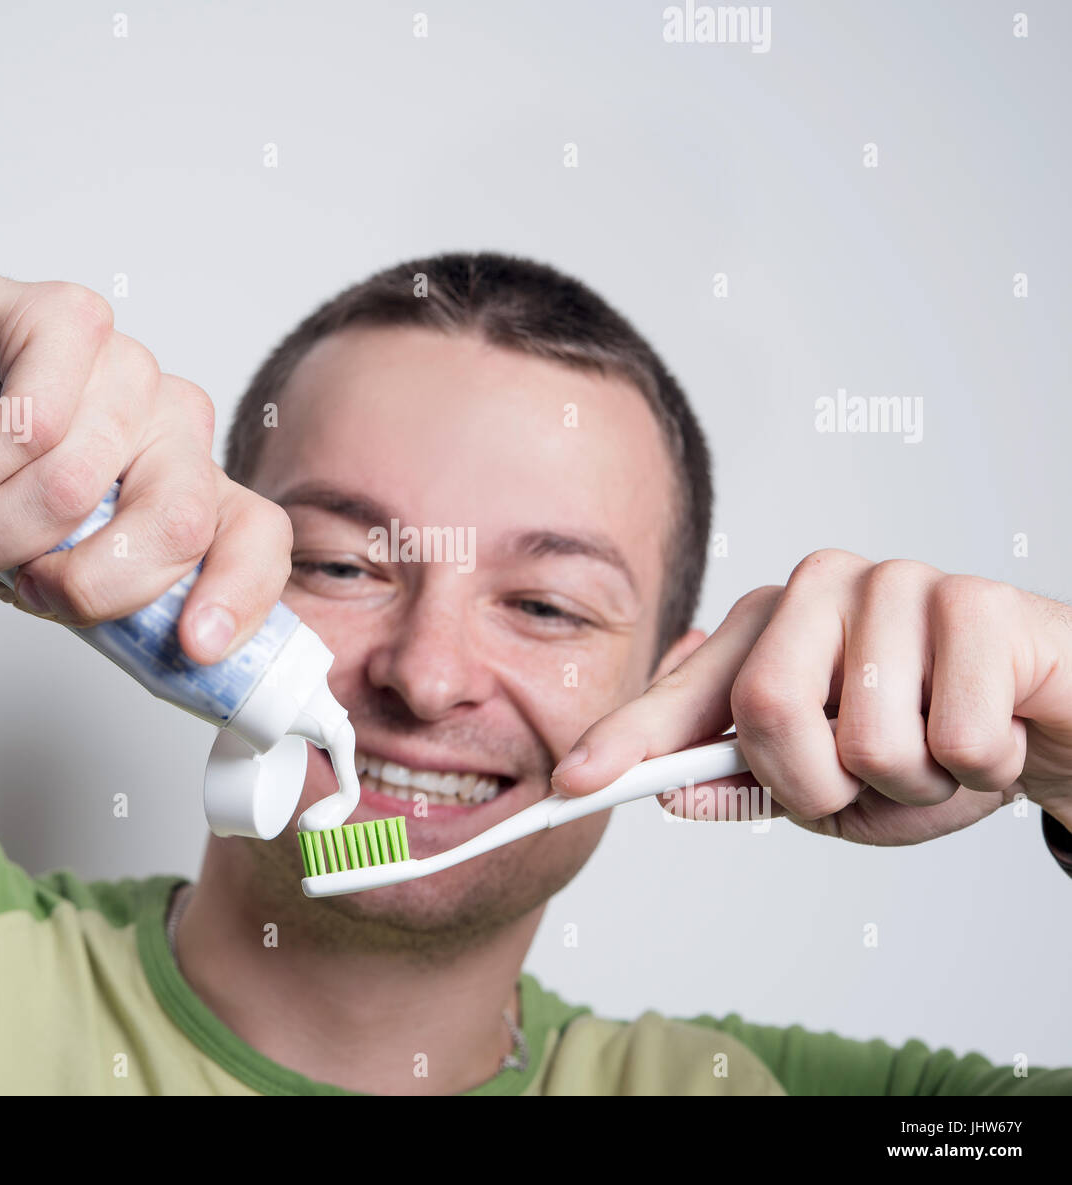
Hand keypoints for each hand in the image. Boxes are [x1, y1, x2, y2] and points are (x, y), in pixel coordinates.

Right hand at [0, 269, 290, 662]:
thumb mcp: (45, 562)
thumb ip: (98, 595)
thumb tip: (149, 649)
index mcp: (190, 488)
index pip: (256, 536)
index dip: (240, 593)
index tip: (195, 644)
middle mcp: (174, 424)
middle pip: (175, 521)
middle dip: (84, 584)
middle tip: (20, 588)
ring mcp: (129, 367)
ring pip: (77, 483)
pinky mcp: (68, 319)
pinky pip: (31, 423)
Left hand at [551, 550, 1071, 841]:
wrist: (1048, 719)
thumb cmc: (927, 744)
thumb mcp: (829, 784)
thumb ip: (747, 783)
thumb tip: (672, 790)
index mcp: (769, 625)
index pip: (687, 689)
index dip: (627, 739)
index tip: (572, 783)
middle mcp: (819, 587)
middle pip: (764, 710)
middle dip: (815, 785)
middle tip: (862, 785)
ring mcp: (894, 583)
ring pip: (865, 737)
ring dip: (909, 785)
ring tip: (936, 752)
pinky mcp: (974, 599)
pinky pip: (953, 737)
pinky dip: (976, 770)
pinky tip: (989, 731)